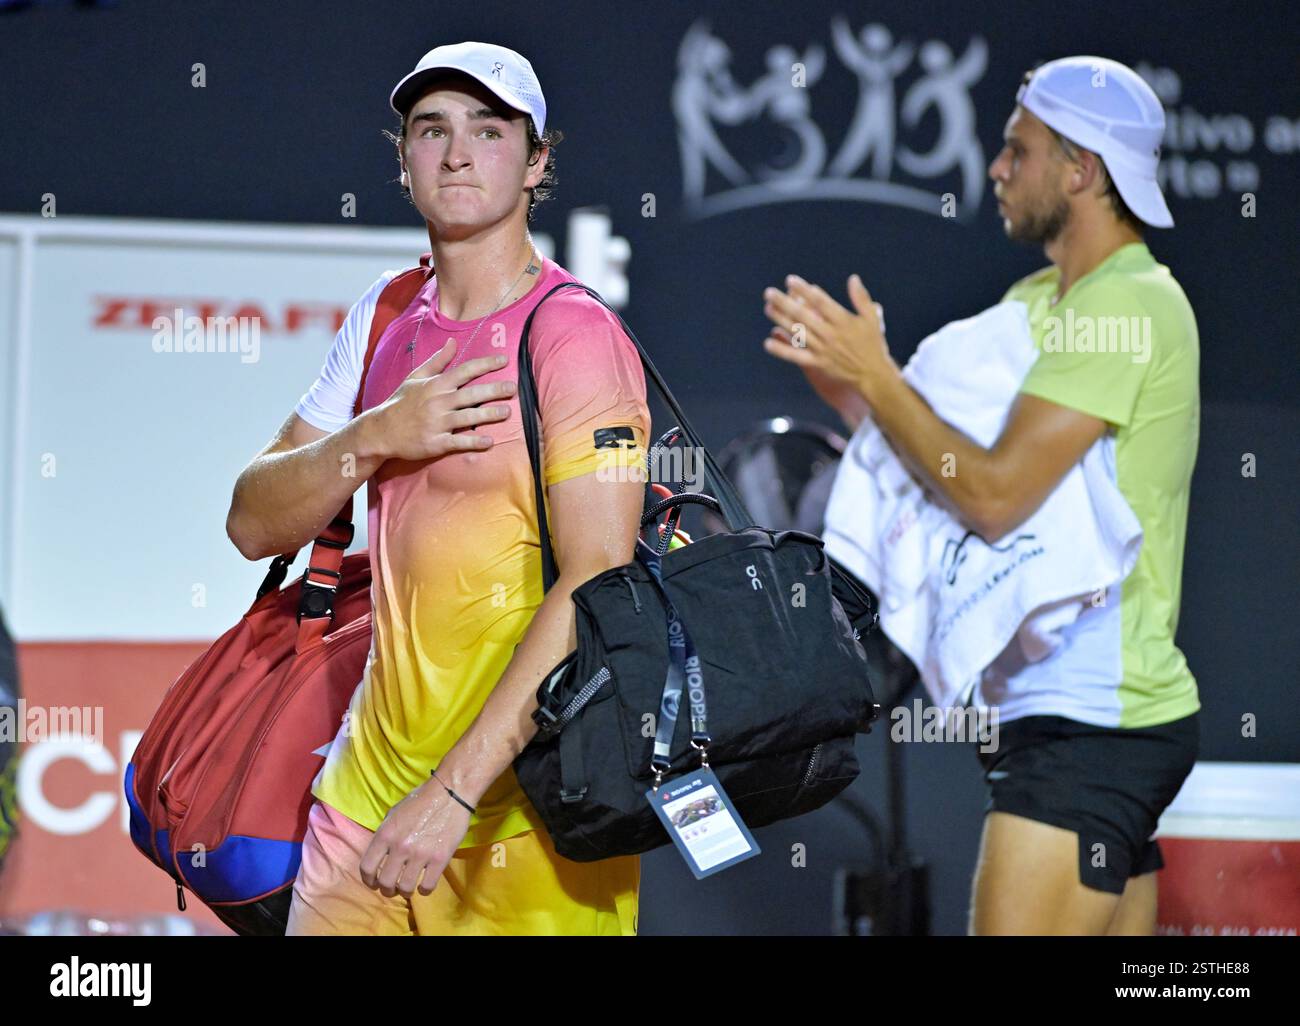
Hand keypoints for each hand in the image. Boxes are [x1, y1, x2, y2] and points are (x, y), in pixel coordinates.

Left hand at [359, 776, 470, 898]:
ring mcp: (421, 854)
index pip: (367, 867)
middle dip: (386, 890)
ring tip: (408, 888)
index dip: (368, 880)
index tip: (373, 883)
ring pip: (405, 888)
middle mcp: (400, 846)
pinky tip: (424, 886)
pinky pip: (428, 886)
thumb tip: (380, 853)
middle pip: (385, 882)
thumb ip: (385, 834)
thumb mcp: (394, 813)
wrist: (450, 793)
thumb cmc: (420, 800)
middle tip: (392, 888)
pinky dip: (424, 890)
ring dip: (404, 892)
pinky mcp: (440, 859)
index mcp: (386, 834)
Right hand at [374, 340, 516, 461]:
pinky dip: (474, 442)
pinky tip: (489, 441)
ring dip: (489, 414)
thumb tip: (453, 341)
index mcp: (435, 385)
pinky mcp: (435, 443)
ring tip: (507, 412)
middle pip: (471, 393)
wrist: (381, 430)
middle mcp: (438, 402)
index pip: (464, 370)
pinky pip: (458, 441)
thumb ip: (437, 360)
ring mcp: (437, 423)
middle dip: (494, 389)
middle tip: (513, 387)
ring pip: (468, 416)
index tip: (504, 360)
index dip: (485, 364)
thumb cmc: (401, 402)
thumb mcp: (415, 377)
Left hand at [762, 274, 896, 398]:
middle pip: (803, 315)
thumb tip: (853, 278)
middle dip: (784, 302)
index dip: (804, 290)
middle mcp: (831, 334)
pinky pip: (796, 356)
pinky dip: (782, 350)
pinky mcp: (818, 364)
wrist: (873, 374)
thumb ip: (861, 298)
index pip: (820, 302)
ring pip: (797, 332)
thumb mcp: (872, 318)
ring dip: (780, 320)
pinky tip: (768, 342)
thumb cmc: (873, 343)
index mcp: (843, 321)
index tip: (790, 280)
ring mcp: (823, 350)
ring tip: (768, 308)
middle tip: (769, 292)